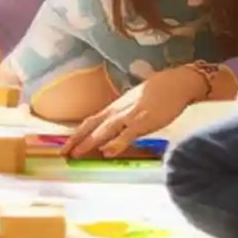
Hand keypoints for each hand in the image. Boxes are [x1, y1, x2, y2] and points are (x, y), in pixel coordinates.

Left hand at [63, 67, 206, 157]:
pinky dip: (116, 143)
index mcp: (114, 108)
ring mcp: (130, 115)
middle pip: (92, 125)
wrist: (175, 83)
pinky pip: (127, 134)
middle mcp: (118, 111)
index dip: (76, 135)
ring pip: (105, 129)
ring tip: (77, 154)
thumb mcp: (133, 105)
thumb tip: (111, 132)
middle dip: (76, 140)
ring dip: (89, 142)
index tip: (64, 147)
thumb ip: (122, 118)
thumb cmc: (156, 95)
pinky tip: (107, 152)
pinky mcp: (144, 121)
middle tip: (62, 154)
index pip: (89, 122)